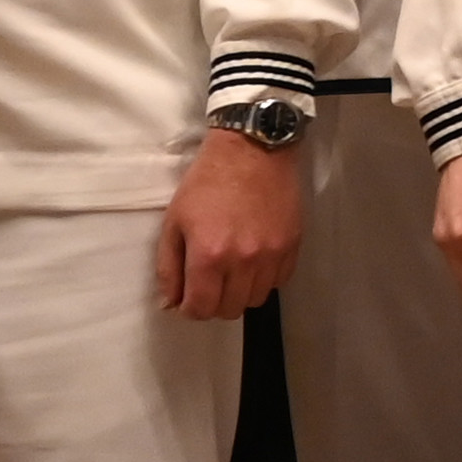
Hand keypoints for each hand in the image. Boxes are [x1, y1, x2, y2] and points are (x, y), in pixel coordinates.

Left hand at [158, 131, 308, 318]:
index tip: (187, 297)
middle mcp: (243, 261)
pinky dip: (263, 279)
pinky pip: (278, 282)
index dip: (189, 309)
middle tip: (208, 284)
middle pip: (229, 310)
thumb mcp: (174, 222)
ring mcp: (272, 255)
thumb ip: (169, 268)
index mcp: (209, 255)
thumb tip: (170, 304)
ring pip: (255, 299)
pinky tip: (253, 261)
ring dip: (239, 293)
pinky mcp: (292, 246)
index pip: (200, 308)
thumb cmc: (206, 183)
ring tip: (232, 272)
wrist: (253, 151)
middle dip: (213, 303)